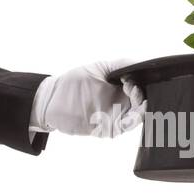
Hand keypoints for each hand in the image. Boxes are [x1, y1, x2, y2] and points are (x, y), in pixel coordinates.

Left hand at [32, 58, 147, 137]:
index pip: (140, 91)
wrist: (51, 100)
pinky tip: (126, 117)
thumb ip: (120, 65)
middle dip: (142, 100)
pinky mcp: (104, 130)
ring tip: (136, 105)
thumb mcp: (98, 68)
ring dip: (138, 114)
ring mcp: (112, 118)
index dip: (141, 88)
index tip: (131, 83)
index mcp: (120, 90)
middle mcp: (119, 104)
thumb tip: (140, 63)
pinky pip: (120, 130)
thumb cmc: (72, 83)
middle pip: (141, 107)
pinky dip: (127, 125)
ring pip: (134, 120)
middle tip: (133, 91)